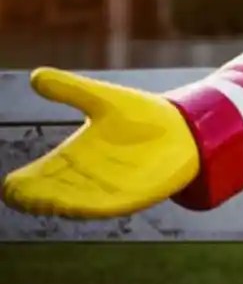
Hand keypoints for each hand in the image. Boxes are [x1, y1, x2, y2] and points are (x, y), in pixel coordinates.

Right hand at [2, 68, 198, 218]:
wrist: (185, 128)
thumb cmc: (140, 115)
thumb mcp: (102, 99)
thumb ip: (71, 89)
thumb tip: (35, 75)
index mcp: (71, 157)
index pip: (36, 177)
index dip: (21, 184)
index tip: (12, 184)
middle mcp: (85, 178)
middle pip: (50, 195)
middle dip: (37, 197)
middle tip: (22, 193)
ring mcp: (109, 189)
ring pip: (76, 204)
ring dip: (60, 204)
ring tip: (44, 201)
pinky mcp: (134, 196)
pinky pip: (108, 207)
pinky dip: (92, 207)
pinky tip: (76, 207)